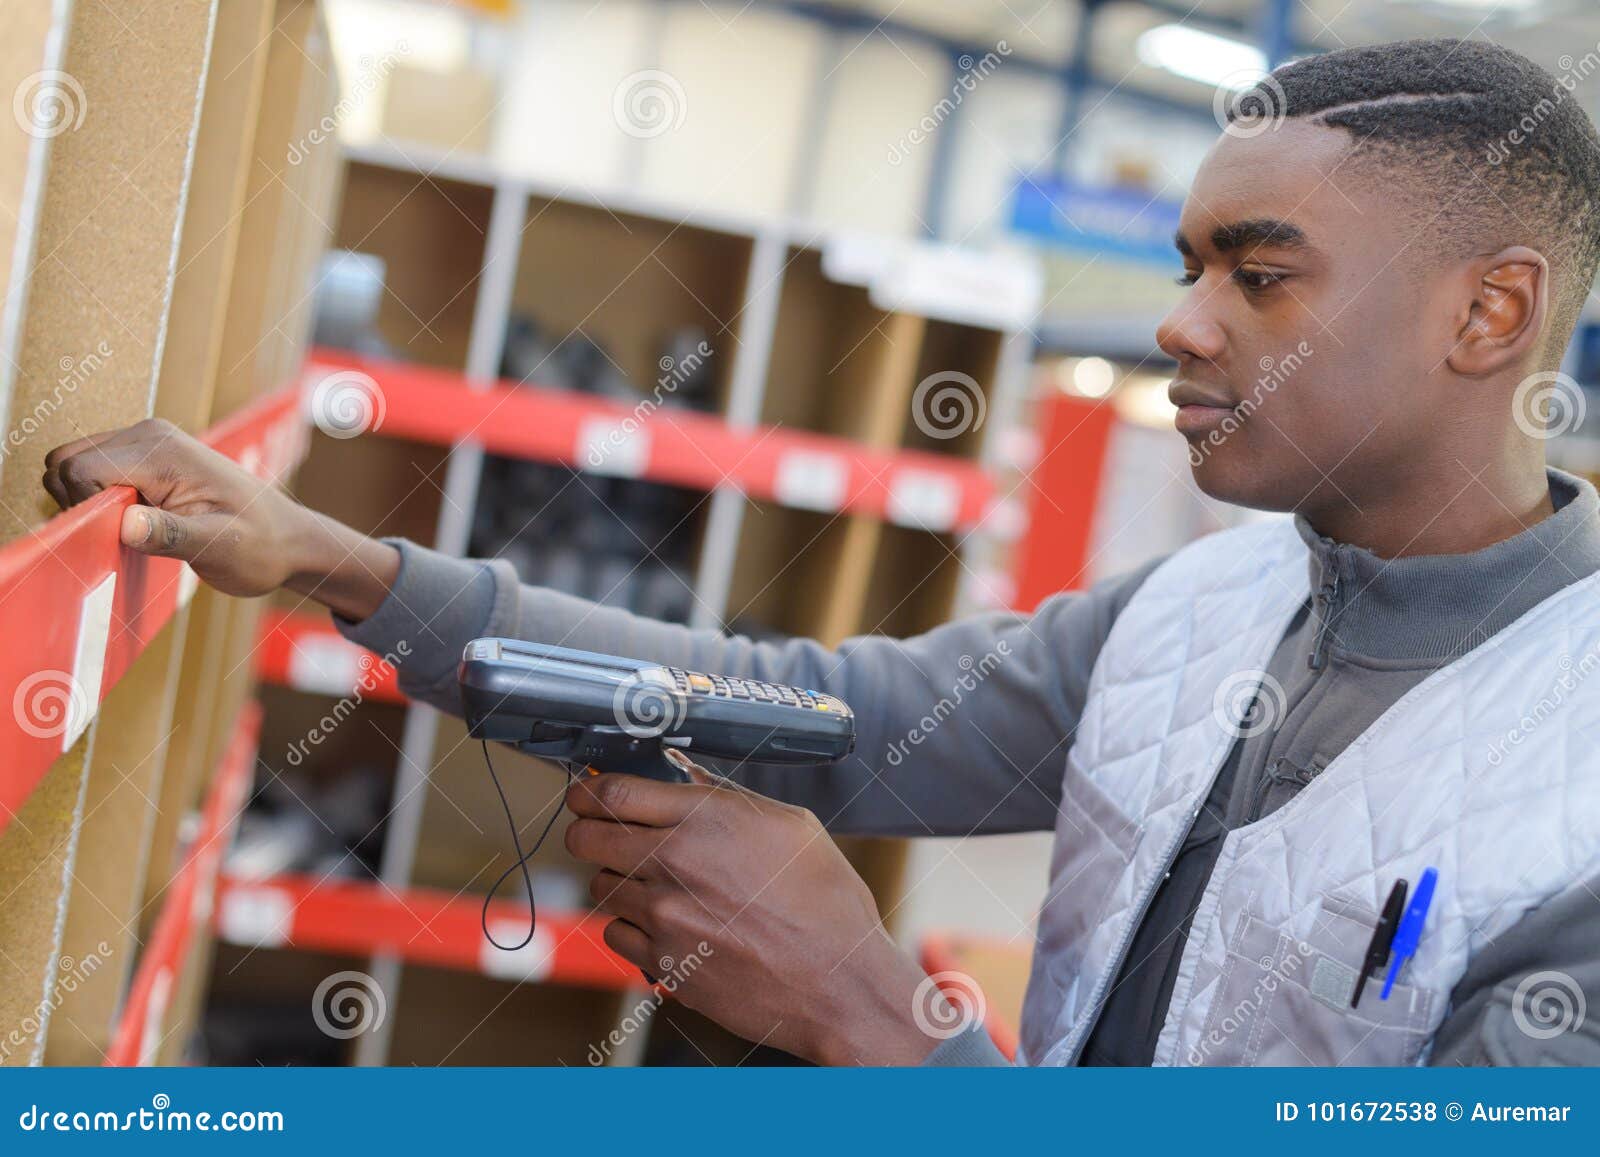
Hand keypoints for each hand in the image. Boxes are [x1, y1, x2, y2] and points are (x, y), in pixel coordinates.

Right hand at [43, 419, 397, 619]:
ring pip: (73, 465)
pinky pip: (94, 472)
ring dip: (88, 502)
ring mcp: (148, 442)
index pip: (79, 468)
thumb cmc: (260, 547)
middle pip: (66, 461)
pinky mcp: (147, 457)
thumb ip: (171, 535)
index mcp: (163, 450)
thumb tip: (126, 524)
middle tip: (127, 535)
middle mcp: (150, 434)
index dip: (85, 508)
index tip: (122, 535)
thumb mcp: (219, 548)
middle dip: (79, 503)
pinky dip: (98, 499)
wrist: (289, 539)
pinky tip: (138, 522)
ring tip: (137, 529)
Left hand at [564, 752, 945, 1065]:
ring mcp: (663, 915)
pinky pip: (615, 934)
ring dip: (616, 879)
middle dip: (587, 830)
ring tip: (655, 884)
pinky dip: (630, 926)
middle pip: (586, 836)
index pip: (614, 791)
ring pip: (598, 884)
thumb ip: (728, 799)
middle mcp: (676, 861)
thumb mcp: (790, 826)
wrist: (839, 983)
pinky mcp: (661, 961)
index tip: (586, 794)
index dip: (588, 790)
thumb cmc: (826, 903)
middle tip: (602, 833)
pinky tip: (665, 924)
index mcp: (708, 818)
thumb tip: (685, 782)